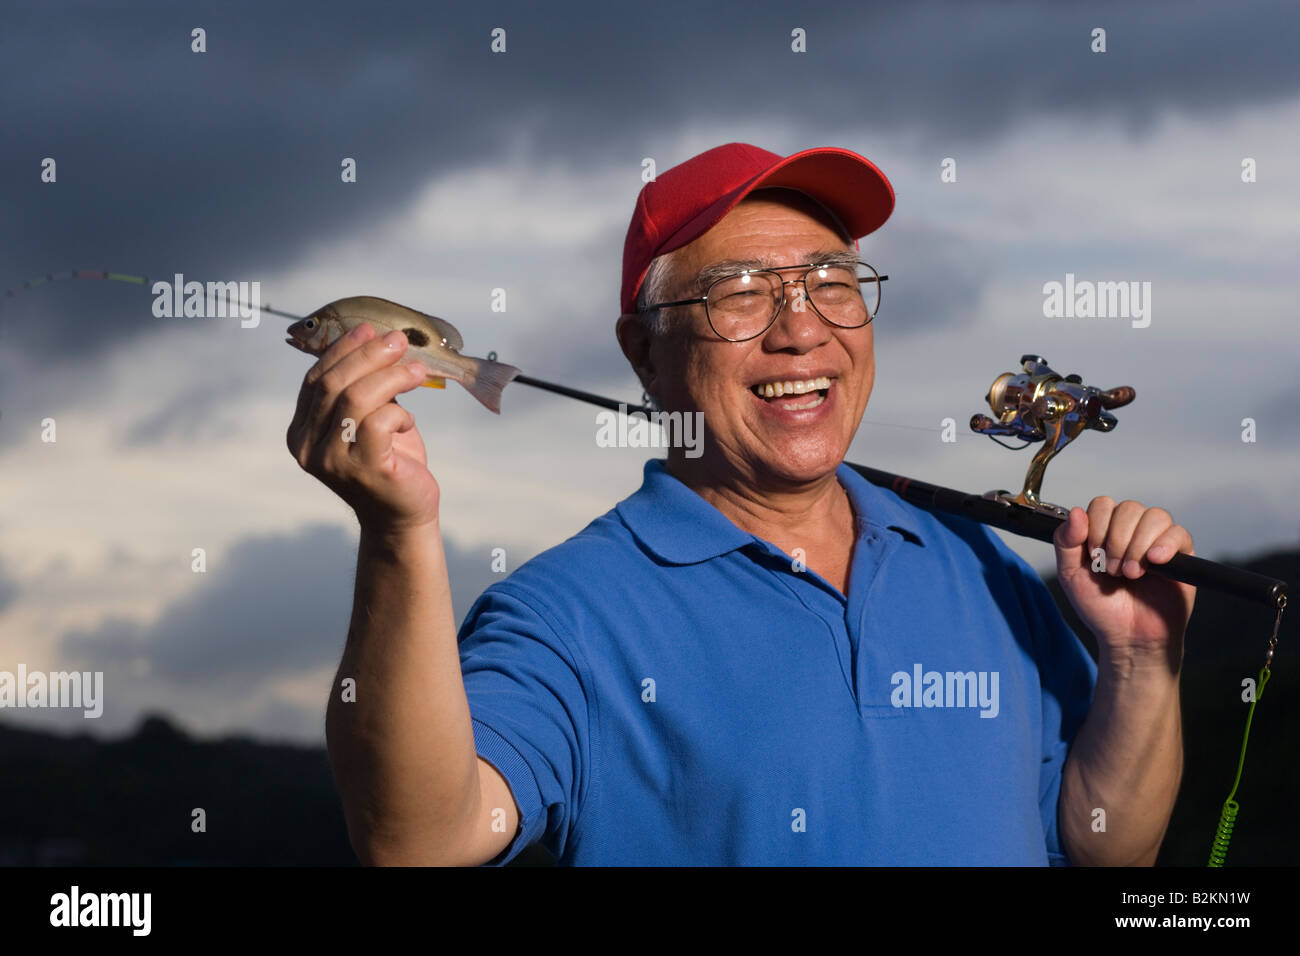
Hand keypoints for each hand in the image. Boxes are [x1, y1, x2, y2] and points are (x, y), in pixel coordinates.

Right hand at [286, 323, 439, 532]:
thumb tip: (372, 336)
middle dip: (368, 354)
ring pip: (355, 398)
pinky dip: (400, 413)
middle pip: (333, 384)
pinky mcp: (363, 470)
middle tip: (399, 340)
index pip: (315, 378)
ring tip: (418, 370)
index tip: (369, 329)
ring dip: (391, 377)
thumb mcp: (367, 418)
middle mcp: (308, 448)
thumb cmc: (388, 461)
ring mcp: (332, 461)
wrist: (402, 515)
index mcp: (301, 432)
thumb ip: (361, 387)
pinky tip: (408, 422)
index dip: (343, 349)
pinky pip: (379, 422)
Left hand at [1052, 497, 1195, 664]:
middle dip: (1117, 540)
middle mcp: (1132, 531)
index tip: (1094, 554)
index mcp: (1105, 531)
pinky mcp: (1181, 555)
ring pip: (1155, 516)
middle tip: (1112, 570)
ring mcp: (1157, 541)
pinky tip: (1154, 563)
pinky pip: (1179, 533)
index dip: (1098, 526)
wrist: (1128, 637)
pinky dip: (1165, 545)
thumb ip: (1066, 542)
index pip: (1103, 504)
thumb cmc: (1101, 607)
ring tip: (1131, 574)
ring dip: (1138, 545)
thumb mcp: (1071, 575)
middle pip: (1129, 508)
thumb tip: (1076, 512)